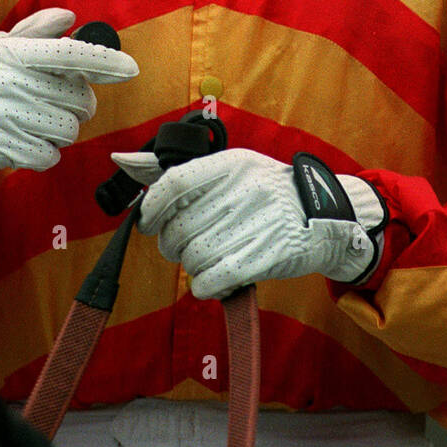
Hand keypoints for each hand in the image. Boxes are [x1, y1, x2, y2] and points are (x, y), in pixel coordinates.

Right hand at [0, 8, 138, 186]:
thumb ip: (33, 31)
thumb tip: (69, 19)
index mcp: (13, 53)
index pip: (69, 54)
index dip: (104, 60)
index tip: (129, 68)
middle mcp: (14, 82)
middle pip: (77, 98)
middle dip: (76, 104)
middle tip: (55, 103)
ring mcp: (9, 117)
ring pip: (67, 128)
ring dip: (58, 129)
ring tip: (34, 123)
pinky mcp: (4, 148)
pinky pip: (49, 155)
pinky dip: (43, 153)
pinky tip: (25, 143)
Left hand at [110, 146, 385, 299]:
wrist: (326, 216)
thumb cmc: (265, 193)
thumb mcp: (229, 169)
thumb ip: (176, 170)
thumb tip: (120, 160)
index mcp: (231, 163)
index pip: (173, 183)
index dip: (151, 208)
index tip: (148, 222)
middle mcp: (243, 189)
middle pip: (179, 228)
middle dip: (173, 245)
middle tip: (186, 246)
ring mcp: (257, 223)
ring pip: (194, 257)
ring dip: (192, 267)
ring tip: (205, 262)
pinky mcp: (268, 256)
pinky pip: (215, 279)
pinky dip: (205, 286)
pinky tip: (211, 282)